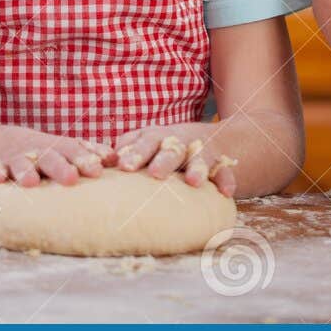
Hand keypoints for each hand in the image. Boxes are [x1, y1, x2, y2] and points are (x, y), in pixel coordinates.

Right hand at [0, 133, 113, 187]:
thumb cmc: (29, 150)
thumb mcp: (55, 147)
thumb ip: (83, 151)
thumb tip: (115, 158)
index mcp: (55, 148)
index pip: (73, 150)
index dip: (85, 158)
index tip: (99, 169)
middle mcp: (36, 151)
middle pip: (50, 156)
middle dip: (61, 166)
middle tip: (71, 178)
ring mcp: (14, 158)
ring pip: (21, 163)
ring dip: (26, 171)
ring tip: (31, 182)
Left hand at [112, 126, 238, 196]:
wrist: (208, 139)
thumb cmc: (164, 145)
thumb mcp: (146, 140)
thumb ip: (127, 148)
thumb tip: (104, 160)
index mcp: (155, 137)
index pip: (143, 142)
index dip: (134, 153)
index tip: (123, 166)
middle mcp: (178, 142)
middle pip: (171, 149)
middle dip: (164, 161)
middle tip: (155, 174)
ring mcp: (200, 150)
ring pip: (200, 157)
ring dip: (197, 168)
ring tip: (193, 182)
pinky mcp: (220, 162)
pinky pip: (225, 171)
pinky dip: (226, 180)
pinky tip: (226, 193)